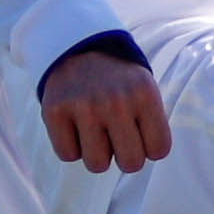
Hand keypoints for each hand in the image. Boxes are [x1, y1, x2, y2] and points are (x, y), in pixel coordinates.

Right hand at [41, 49, 171, 172]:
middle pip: (130, 164)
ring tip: (96, 128)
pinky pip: (67, 155)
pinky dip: (71, 145)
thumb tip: (143, 158)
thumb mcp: (146, 91)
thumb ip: (153, 125)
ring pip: (97, 165)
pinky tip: (75, 124)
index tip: (141, 132)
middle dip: (125, 156)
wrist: (78, 49)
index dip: (149, 147)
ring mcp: (83, 106)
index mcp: (145, 94)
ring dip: (97, 153)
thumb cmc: (119, 82)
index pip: (159, 150)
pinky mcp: (54, 112)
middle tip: (118, 135)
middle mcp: (116, 101)